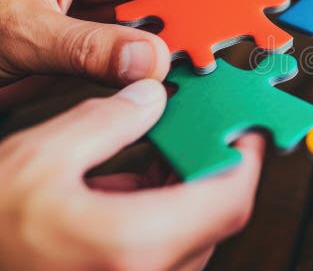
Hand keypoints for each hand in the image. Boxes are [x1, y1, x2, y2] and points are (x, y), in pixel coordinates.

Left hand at [0, 0, 234, 92]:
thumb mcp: (23, 31)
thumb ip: (89, 47)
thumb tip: (154, 62)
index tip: (245, 9)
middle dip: (209, 17)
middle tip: (246, 42)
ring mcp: (102, 12)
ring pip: (163, 25)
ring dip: (189, 47)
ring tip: (220, 68)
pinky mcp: (97, 45)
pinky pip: (142, 54)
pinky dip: (162, 69)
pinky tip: (184, 83)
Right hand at [0, 80, 264, 270]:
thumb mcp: (37, 160)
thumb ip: (104, 122)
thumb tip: (150, 95)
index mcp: (134, 246)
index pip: (228, 198)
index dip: (246, 156)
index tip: (247, 123)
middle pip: (212, 214)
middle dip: (211, 162)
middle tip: (202, 119)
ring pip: (188, 230)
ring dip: (183, 182)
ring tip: (164, 137)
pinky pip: (159, 245)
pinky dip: (156, 206)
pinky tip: (129, 173)